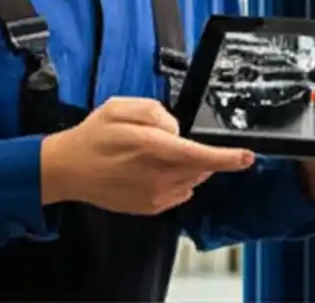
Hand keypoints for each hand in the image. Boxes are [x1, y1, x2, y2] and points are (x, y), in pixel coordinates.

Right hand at [40, 96, 254, 213]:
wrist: (68, 169)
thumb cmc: (93, 137)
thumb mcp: (121, 106)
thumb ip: (156, 113)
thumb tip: (175, 129)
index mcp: (152, 148)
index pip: (199, 155)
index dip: (227, 157)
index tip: (246, 157)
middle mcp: (157, 176)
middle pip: (200, 167)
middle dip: (198, 153)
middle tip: (166, 141)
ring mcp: (155, 196)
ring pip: (191, 180)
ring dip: (186, 166)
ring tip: (153, 155)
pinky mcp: (151, 207)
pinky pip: (179, 192)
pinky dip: (176, 180)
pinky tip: (150, 170)